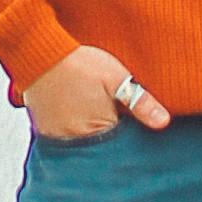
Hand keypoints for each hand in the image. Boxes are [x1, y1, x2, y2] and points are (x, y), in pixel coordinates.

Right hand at [26, 44, 170, 140]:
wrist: (38, 52)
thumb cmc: (79, 63)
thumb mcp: (116, 77)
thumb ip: (140, 101)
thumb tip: (164, 122)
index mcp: (97, 131)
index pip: (122, 147)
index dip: (130, 135)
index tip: (130, 121)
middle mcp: (75, 142)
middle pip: (102, 150)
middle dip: (111, 138)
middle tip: (110, 114)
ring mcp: (57, 140)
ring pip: (83, 147)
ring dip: (91, 136)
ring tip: (92, 114)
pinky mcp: (44, 133)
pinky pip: (65, 141)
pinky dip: (74, 133)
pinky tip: (78, 115)